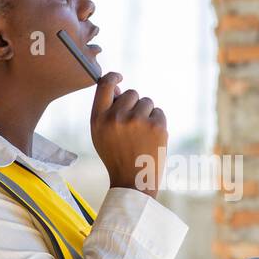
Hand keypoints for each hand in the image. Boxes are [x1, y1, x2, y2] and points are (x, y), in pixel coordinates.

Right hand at [90, 71, 167, 197]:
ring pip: (147, 102)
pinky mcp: (156, 126)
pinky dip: (158, 122)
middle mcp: (116, 118)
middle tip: (132, 126)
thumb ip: (105, 111)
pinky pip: (159, 112)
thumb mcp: (100, 135)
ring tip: (141, 135)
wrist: (133, 181)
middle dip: (134, 105)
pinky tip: (151, 139)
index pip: (104, 85)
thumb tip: (117, 87)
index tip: (119, 77)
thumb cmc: (116, 156)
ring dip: (147, 114)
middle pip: (131, 93)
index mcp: (98, 119)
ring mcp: (137, 121)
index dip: (113, 77)